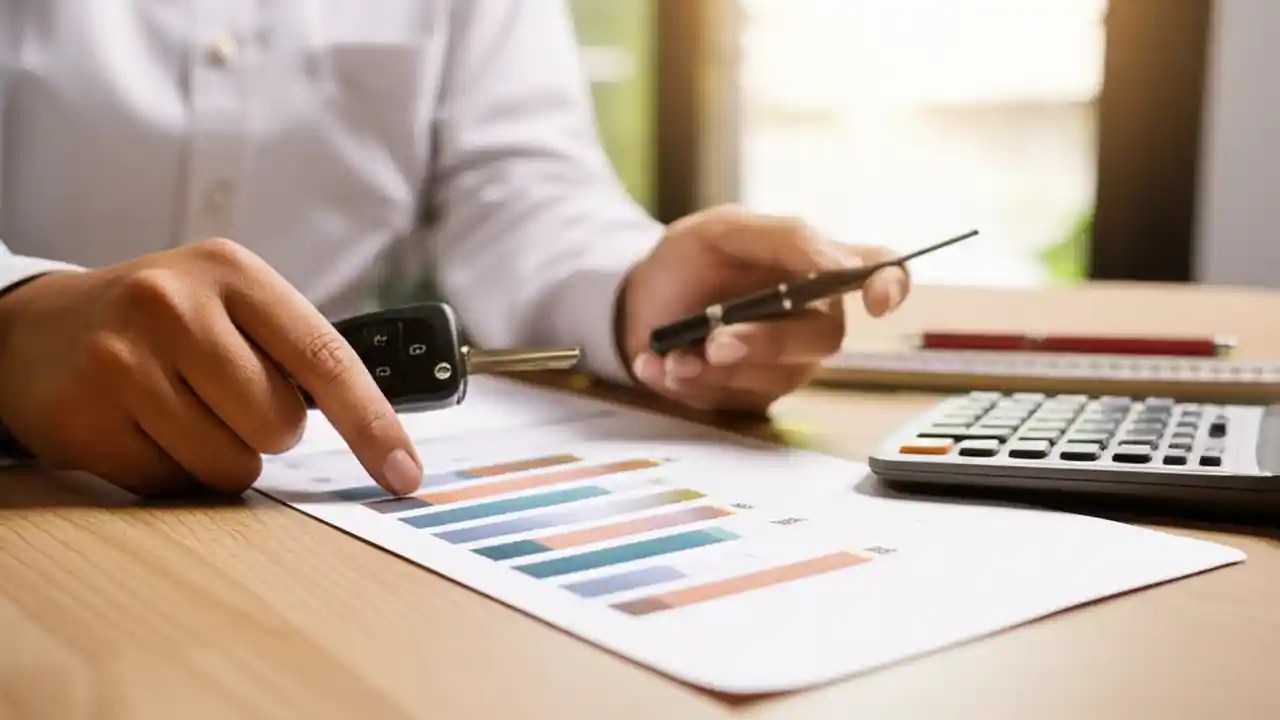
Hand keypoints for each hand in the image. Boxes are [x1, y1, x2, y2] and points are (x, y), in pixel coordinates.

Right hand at [0, 239, 422, 496]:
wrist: (39, 327)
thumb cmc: (162, 321)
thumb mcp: (230, 303)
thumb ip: (299, 351)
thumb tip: (385, 428)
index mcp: (232, 272)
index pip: (325, 357)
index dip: (373, 423)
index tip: (404, 471)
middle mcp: (175, 307)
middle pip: (279, 424)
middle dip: (266, 429)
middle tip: (222, 396)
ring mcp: (123, 361)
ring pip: (229, 464)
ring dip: (219, 455)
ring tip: (178, 410)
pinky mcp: (84, 417)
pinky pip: (171, 485)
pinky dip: (169, 471)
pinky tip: (140, 427)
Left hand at [618, 205, 909, 412]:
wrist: (636, 303)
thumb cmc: (688, 260)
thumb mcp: (724, 230)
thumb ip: (786, 238)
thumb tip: (840, 264)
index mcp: (815, 267)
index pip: (880, 272)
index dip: (892, 286)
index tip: (876, 301)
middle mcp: (811, 318)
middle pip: (824, 338)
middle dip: (766, 342)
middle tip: (715, 342)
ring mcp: (786, 362)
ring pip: (776, 377)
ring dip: (716, 370)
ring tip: (671, 355)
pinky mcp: (752, 395)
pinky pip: (735, 400)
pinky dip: (690, 383)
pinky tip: (660, 366)